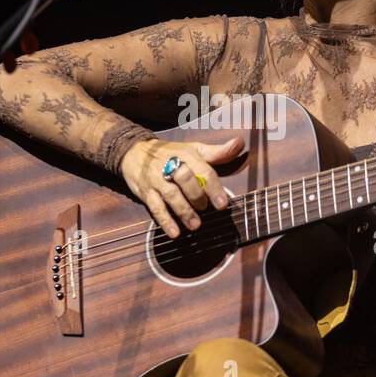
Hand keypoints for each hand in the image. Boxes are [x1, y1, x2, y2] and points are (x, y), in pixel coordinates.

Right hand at [120, 136, 245, 238]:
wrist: (135, 153)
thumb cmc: (172, 153)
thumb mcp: (194, 150)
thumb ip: (218, 152)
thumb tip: (240, 143)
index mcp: (187, 156)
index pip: (203, 170)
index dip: (214, 187)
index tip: (222, 204)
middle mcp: (171, 166)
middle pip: (185, 179)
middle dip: (197, 196)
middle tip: (205, 208)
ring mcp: (157, 180)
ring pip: (170, 195)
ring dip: (184, 211)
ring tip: (195, 225)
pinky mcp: (146, 193)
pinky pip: (155, 207)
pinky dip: (165, 221)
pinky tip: (174, 233)